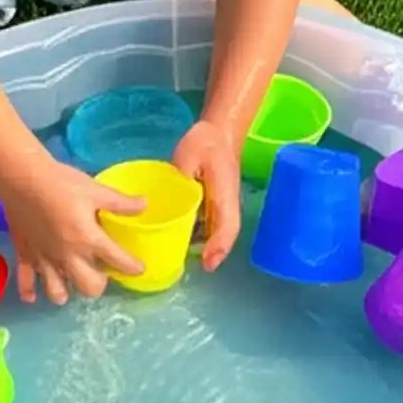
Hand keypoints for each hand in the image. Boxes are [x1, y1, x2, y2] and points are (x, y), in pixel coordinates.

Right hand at [0, 158, 145, 304]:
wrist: (21, 177)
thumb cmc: (61, 183)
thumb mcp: (96, 190)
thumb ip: (121, 203)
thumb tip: (145, 204)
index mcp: (89, 240)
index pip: (118, 261)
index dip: (133, 267)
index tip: (139, 268)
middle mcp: (68, 256)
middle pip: (89, 287)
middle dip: (99, 284)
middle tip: (100, 271)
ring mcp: (45, 259)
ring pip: (57, 292)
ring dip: (66, 291)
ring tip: (70, 280)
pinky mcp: (25, 255)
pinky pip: (26, 282)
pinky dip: (30, 291)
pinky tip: (33, 296)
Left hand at [172, 120, 241, 271]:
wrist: (220, 134)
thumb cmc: (206, 143)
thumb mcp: (190, 153)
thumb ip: (183, 174)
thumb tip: (173, 196)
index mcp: (225, 193)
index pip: (228, 224)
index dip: (219, 245)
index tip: (209, 262)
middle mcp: (228, 204)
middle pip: (226, 235)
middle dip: (214, 254)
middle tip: (199, 268)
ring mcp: (224, 207)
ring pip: (219, 233)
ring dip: (206, 249)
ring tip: (183, 260)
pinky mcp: (216, 206)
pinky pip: (210, 226)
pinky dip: (199, 238)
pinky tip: (178, 242)